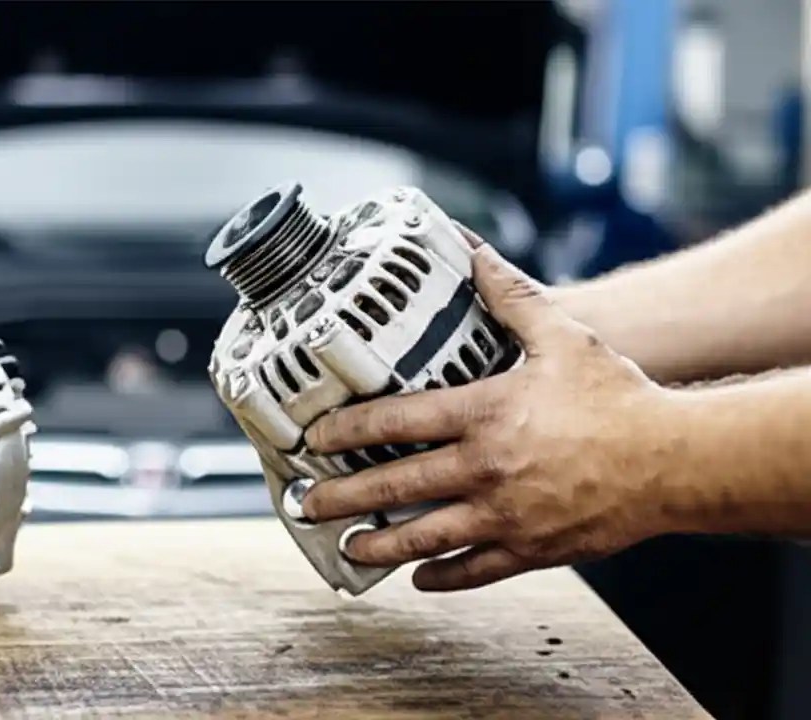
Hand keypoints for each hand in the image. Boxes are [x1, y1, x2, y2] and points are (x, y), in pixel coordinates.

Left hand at [301, 241, 688, 590]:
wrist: (675, 461)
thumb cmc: (618, 397)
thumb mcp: (562, 336)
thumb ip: (510, 296)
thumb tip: (472, 250)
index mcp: (484, 414)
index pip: (395, 422)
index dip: (345, 431)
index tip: (313, 438)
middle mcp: (485, 468)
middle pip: (395, 486)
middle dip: (341, 497)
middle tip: (304, 503)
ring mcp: (506, 515)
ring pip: (425, 536)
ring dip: (379, 544)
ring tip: (348, 547)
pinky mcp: (532, 550)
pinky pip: (475, 570)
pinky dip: (442, 575)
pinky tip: (418, 576)